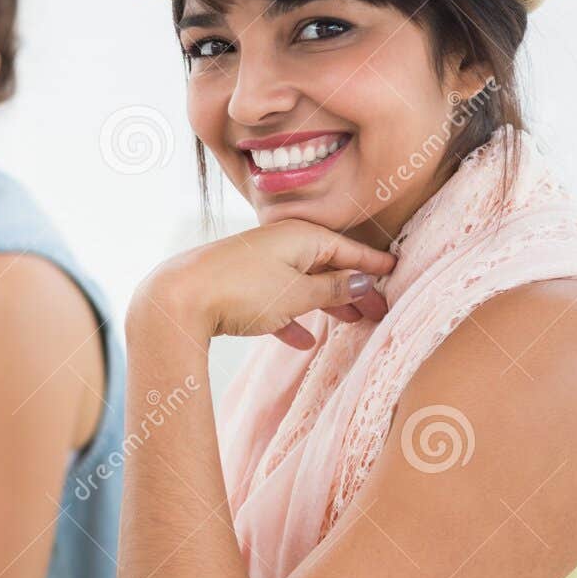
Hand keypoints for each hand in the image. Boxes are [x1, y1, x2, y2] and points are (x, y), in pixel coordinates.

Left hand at [135, 218, 396, 349]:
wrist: (178, 298)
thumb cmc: (242, 291)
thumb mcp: (297, 293)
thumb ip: (333, 288)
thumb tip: (363, 280)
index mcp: (301, 236)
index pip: (349, 250)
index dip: (374, 265)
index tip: (398, 274)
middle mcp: (281, 243)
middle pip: (328, 266)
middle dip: (354, 289)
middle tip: (380, 312)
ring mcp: (259, 264)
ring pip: (303, 283)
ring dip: (327, 303)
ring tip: (351, 324)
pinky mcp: (240, 286)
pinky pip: (276, 301)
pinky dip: (292, 317)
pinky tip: (303, 341)